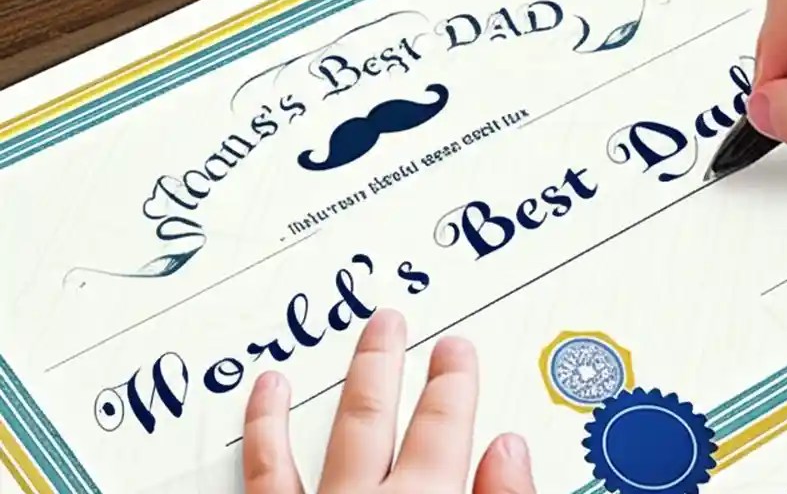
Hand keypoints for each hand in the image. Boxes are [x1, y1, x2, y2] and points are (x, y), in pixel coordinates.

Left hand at [242, 309, 534, 493]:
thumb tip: (510, 451)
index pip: (442, 431)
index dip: (451, 386)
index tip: (455, 351)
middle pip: (378, 418)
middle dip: (391, 365)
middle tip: (394, 323)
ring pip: (334, 434)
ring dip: (349, 381)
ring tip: (360, 338)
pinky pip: (265, 475)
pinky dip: (264, 428)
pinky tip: (267, 392)